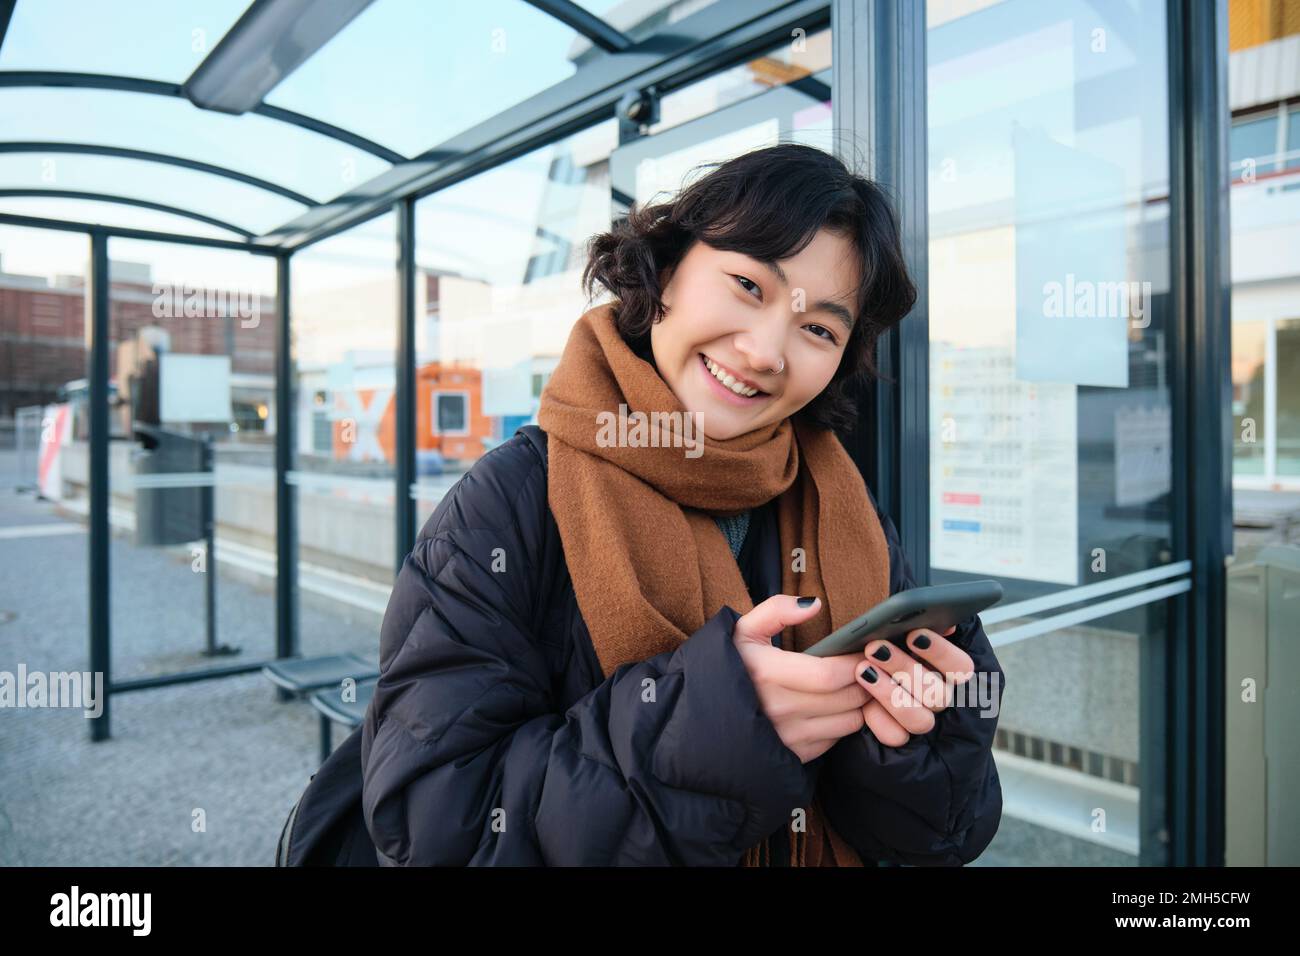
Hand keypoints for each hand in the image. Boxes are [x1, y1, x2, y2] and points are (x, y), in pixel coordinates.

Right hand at [732, 595, 871, 763]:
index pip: (829, 674)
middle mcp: (778, 709)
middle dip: (863, 680)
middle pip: (846, 698)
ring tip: (852, 685)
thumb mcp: (742, 631)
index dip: (854, 662)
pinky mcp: (795, 755)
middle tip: (866, 666)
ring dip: (858, 703)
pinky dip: (842, 722)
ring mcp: (787, 736)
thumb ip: (777, 610)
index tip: (862, 651)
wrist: (703, 717)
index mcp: (766, 673)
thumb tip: (814, 604)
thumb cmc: (729, 667)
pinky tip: (834, 707)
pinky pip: (836, 739)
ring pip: (848, 721)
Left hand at [854, 624, 973, 746]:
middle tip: (875, 648)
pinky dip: (879, 720)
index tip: (913, 635)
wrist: (854, 686)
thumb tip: (945, 624)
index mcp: (951, 673)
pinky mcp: (900, 738)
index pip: (962, 668)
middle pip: (938, 693)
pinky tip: (864, 704)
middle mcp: (941, 699)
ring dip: (890, 693)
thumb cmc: (884, 649)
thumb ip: (924, 628)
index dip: (940, 652)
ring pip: (919, 720)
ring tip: (863, 670)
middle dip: (903, 668)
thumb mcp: (900, 636)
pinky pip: (895, 737)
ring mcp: (922, 720)